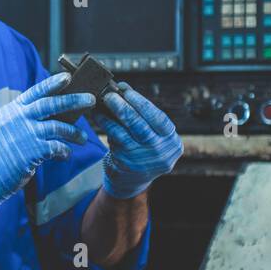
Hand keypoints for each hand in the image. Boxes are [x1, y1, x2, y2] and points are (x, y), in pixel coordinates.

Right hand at [0, 73, 93, 214]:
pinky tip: (66, 155)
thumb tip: (50, 114)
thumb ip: (21, 119)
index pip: (34, 92)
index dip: (52, 84)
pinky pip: (57, 147)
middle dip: (73, 100)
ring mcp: (25, 135)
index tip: (68, 77)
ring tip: (82, 139)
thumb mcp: (3, 129)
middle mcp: (17, 119)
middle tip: (91, 99)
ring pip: (58, 127)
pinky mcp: (32, 152)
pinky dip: (65, 151)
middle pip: (51, 105)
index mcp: (11, 111)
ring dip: (74, 133)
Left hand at [100, 82, 182, 198]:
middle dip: (124, 107)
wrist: (133, 180)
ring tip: (101, 103)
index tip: (127, 91)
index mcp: (172, 142)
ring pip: (125, 133)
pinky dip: (106, 126)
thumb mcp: (152, 135)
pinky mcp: (125, 164)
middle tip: (110, 95)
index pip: (159, 119)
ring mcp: (142, 160)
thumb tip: (123, 89)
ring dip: (111, 116)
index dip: (142, 103)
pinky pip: (114, 141)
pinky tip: (99, 116)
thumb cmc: (143, 149)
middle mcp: (160, 153)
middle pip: (141, 126)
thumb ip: (143, 115)